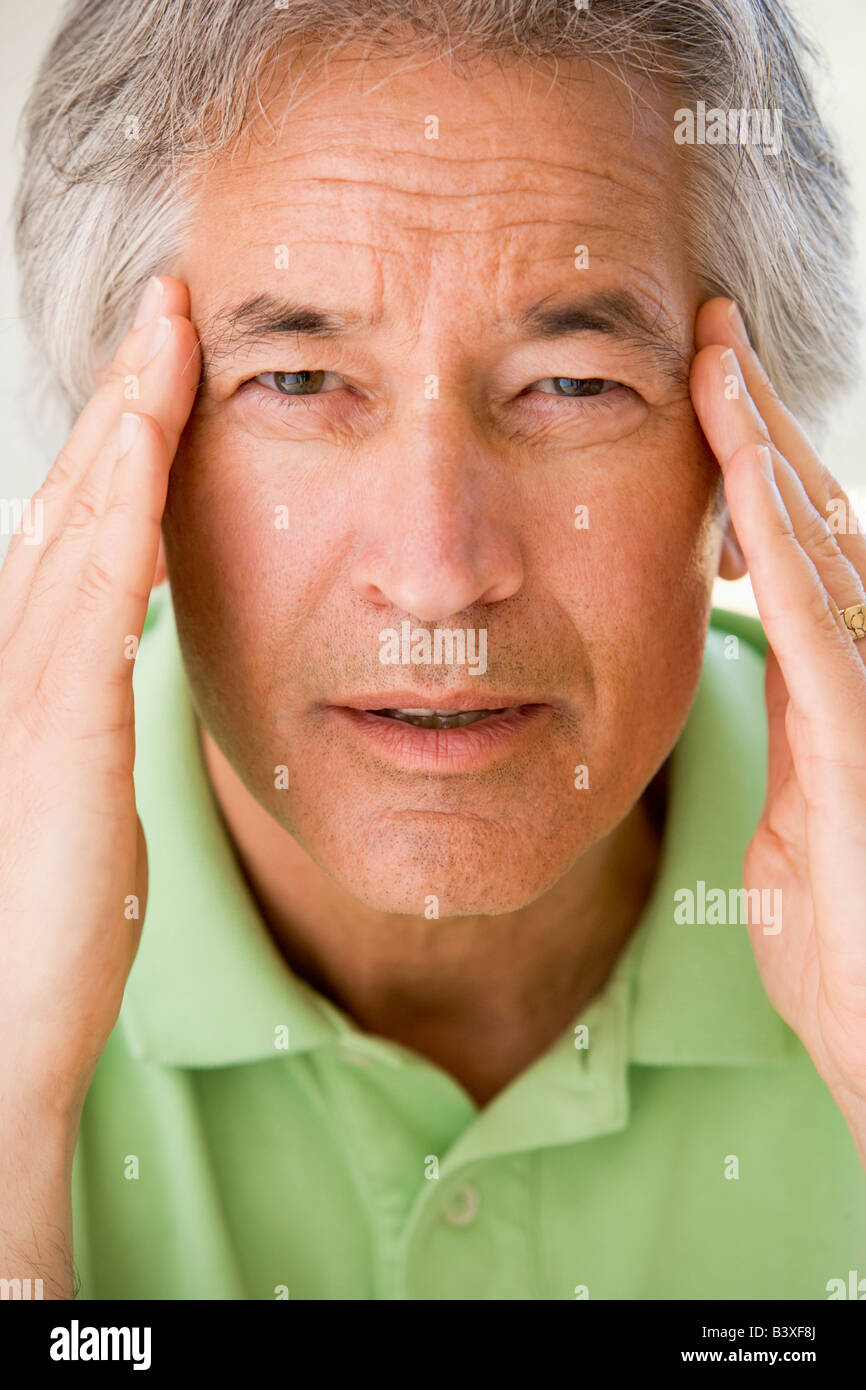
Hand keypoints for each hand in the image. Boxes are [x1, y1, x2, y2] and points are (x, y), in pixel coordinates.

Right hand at [0, 275, 199, 1123]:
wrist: (4, 1027)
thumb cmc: (42, 929)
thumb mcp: (79, 797)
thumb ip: (91, 714)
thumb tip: (127, 657)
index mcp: (32, 674)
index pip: (77, 533)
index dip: (118, 446)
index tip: (168, 372)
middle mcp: (14, 660)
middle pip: (72, 503)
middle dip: (121, 403)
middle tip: (166, 313)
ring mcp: (23, 689)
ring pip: (76, 526)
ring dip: (122, 426)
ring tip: (164, 339)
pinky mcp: (56, 732)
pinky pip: (93, 602)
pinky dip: (118, 517)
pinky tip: (147, 450)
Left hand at [690, 298, 865, 1159]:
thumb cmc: (849, 952)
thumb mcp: (793, 824)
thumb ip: (783, 746)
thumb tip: (762, 691)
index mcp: (835, 693)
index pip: (796, 560)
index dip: (756, 476)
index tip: (708, 408)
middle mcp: (863, 670)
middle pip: (812, 523)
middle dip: (761, 429)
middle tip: (714, 342)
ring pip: (816, 540)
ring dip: (765, 446)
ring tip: (720, 360)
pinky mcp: (856, 726)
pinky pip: (810, 604)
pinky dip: (773, 527)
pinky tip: (741, 459)